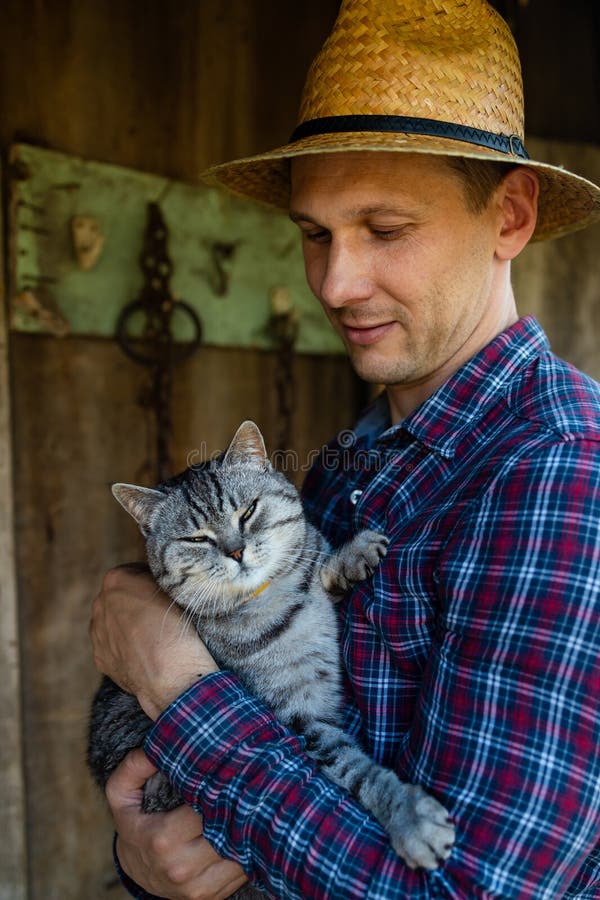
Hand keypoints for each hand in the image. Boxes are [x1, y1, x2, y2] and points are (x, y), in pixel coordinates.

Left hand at [90, 564, 218, 718]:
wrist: (171, 675)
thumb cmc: (177, 628)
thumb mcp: (172, 589)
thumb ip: (155, 579)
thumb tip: (154, 580)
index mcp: (116, 580)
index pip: (134, 571)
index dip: (150, 579)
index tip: (163, 591)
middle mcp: (100, 603)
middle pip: (119, 596)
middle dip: (134, 602)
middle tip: (158, 613)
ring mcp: (97, 632)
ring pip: (112, 621)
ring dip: (127, 624)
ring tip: (152, 635)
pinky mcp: (100, 657)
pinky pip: (112, 645)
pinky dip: (125, 647)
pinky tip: (143, 653)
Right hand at [108, 749, 248, 899]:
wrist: (136, 870)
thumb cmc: (135, 823)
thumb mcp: (122, 794)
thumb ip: (134, 766)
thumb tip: (155, 747)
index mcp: (162, 839)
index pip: (207, 808)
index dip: (222, 788)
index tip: (229, 772)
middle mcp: (181, 867)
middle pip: (226, 831)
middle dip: (239, 806)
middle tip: (248, 784)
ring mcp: (198, 887)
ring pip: (239, 852)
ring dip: (246, 828)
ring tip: (249, 805)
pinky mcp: (211, 896)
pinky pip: (242, 871)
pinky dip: (246, 849)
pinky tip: (244, 830)